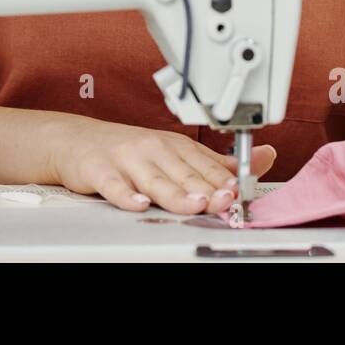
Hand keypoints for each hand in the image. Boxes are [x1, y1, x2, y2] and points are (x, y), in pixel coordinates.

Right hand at [45, 116, 276, 214]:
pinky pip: (114, 185)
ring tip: (194, 203)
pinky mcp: (100, 170)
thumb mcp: (175, 152)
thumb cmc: (131, 151)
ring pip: (155, 180)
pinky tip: (138, 204)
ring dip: (176, 193)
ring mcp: (127, 159)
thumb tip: (266, 157)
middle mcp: (154, 150)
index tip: (240, 192)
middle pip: (185, 174)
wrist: (77, 141)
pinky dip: (125, 195)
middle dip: (206, 189)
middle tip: (225, 201)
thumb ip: (218, 163)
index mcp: (176, 146)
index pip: (206, 165)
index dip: (224, 180)